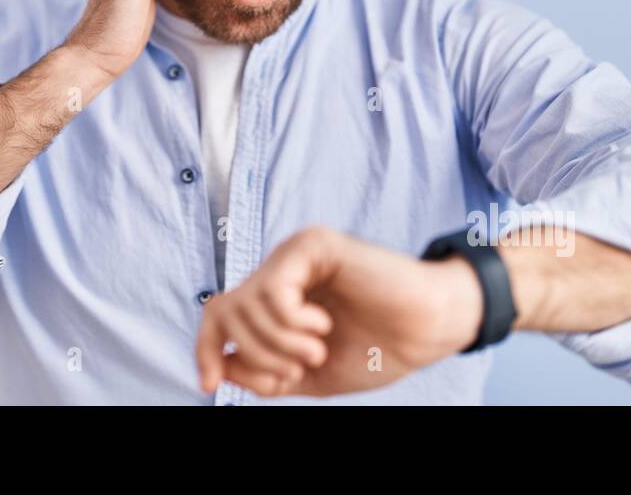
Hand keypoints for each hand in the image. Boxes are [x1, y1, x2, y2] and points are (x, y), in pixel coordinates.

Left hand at [195, 226, 483, 396]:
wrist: (426, 333)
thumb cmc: (376, 349)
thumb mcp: (307, 374)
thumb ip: (262, 373)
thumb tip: (217, 366)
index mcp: (276, 298)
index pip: (218, 316)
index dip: (204, 350)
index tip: (208, 385)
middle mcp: (279, 271)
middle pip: (225, 313)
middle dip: (256, 355)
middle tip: (297, 367)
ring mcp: (294, 254)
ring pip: (246, 304)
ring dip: (279, 343)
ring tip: (317, 347)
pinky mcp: (313, 245)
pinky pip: (272, 290)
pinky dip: (291, 321)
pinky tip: (322, 324)